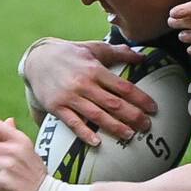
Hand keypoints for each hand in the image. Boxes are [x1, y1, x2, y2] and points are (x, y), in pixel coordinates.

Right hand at [21, 40, 157, 145]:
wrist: (37, 59)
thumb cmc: (70, 54)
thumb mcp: (94, 48)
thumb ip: (119, 53)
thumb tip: (143, 57)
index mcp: (95, 69)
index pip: (123, 87)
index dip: (140, 98)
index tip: (154, 108)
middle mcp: (84, 84)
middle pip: (113, 103)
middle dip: (132, 116)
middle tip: (147, 126)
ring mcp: (70, 97)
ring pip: (96, 115)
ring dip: (114, 127)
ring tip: (130, 135)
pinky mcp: (56, 107)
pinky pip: (72, 123)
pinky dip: (84, 133)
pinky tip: (97, 143)